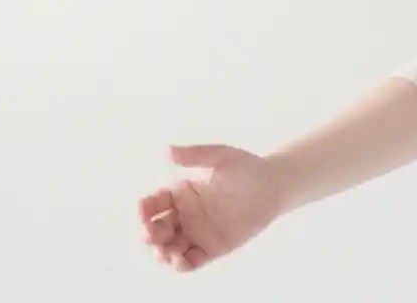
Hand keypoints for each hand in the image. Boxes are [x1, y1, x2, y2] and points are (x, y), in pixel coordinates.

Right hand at [137, 143, 289, 272]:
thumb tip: (167, 151)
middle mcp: (185, 215)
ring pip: (170, 248)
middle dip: (148, 234)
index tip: (142, 210)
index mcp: (181, 192)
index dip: (143, 209)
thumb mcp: (220, 155)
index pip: (154, 204)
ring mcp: (198, 233)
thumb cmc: (247, 167)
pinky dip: (182, 265)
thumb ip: (195, 154)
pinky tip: (180, 261)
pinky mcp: (213, 248)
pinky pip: (193, 260)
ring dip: (161, 253)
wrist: (274, 185)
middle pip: (157, 229)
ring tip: (164, 253)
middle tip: (150, 235)